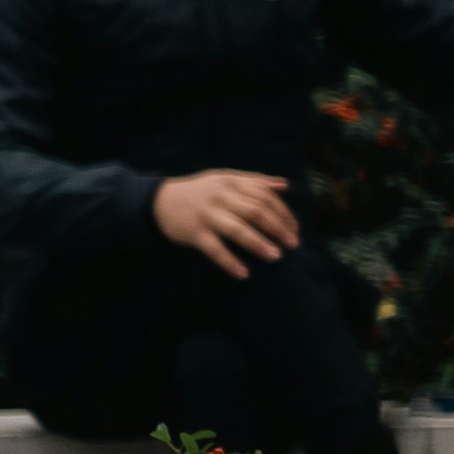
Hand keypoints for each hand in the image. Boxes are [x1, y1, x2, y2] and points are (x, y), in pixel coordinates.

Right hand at [152, 168, 296, 272]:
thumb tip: (285, 185)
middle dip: (278, 228)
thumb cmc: (201, 192)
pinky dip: (229, 262)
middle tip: (293, 244)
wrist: (158, 201)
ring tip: (276, 257)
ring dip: (258, 244)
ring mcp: (206, 215)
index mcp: (230, 183)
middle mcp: (219, 197)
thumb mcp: (225, 179)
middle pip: (255, 212)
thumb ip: (254, 181)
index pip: (265, 196)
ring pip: (237, 230)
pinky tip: (243, 274)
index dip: (284, 213)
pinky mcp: (193, 233)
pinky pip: (214, 249)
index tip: (295, 229)